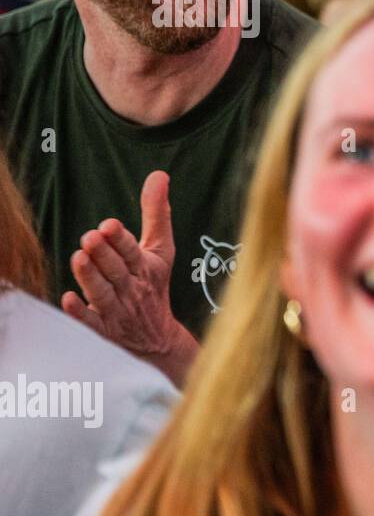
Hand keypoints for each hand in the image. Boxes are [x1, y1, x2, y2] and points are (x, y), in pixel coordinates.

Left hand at [61, 170, 199, 385]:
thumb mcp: (161, 250)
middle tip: (90, 237)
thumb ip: (157, 212)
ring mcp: (118, 312)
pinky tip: (69, 299)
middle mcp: (133, 290)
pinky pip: (91, 324)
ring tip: (79, 257)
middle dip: (104, 254)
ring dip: (91, 277)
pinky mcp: (104, 331)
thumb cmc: (154, 286)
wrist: (158, 340)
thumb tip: (159, 175)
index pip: (133, 252)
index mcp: (146, 269)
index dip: (121, 240)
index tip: (108, 225)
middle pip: (117, 271)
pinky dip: (81, 313)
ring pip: (103, 294)